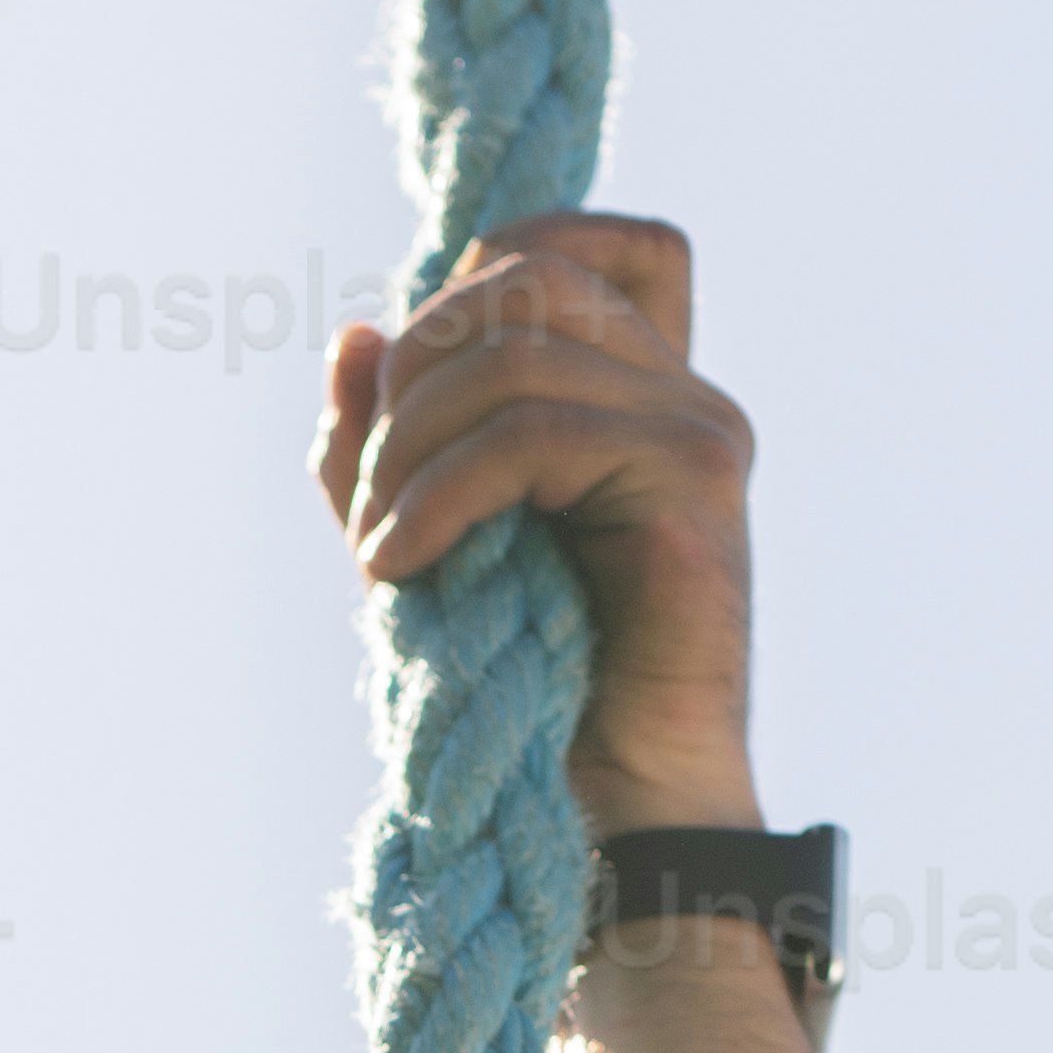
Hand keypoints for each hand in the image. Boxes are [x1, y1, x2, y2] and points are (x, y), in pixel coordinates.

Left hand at [318, 212, 758, 832]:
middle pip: (524, 276)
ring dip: (410, 445)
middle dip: (413, 372)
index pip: (566, 240)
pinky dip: (440, 491)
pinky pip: (537, 432)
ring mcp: (699, 427)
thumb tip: (352, 332)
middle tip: (371, 496)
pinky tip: (399, 565)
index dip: (470, 272)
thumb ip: (386, 437)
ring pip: (518, 349)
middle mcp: (680, 388)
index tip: (401, 394)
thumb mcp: (426, 536)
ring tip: (379, 546)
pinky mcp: (695, 481)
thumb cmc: (525, 692)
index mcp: (632, 385)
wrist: (610, 812)